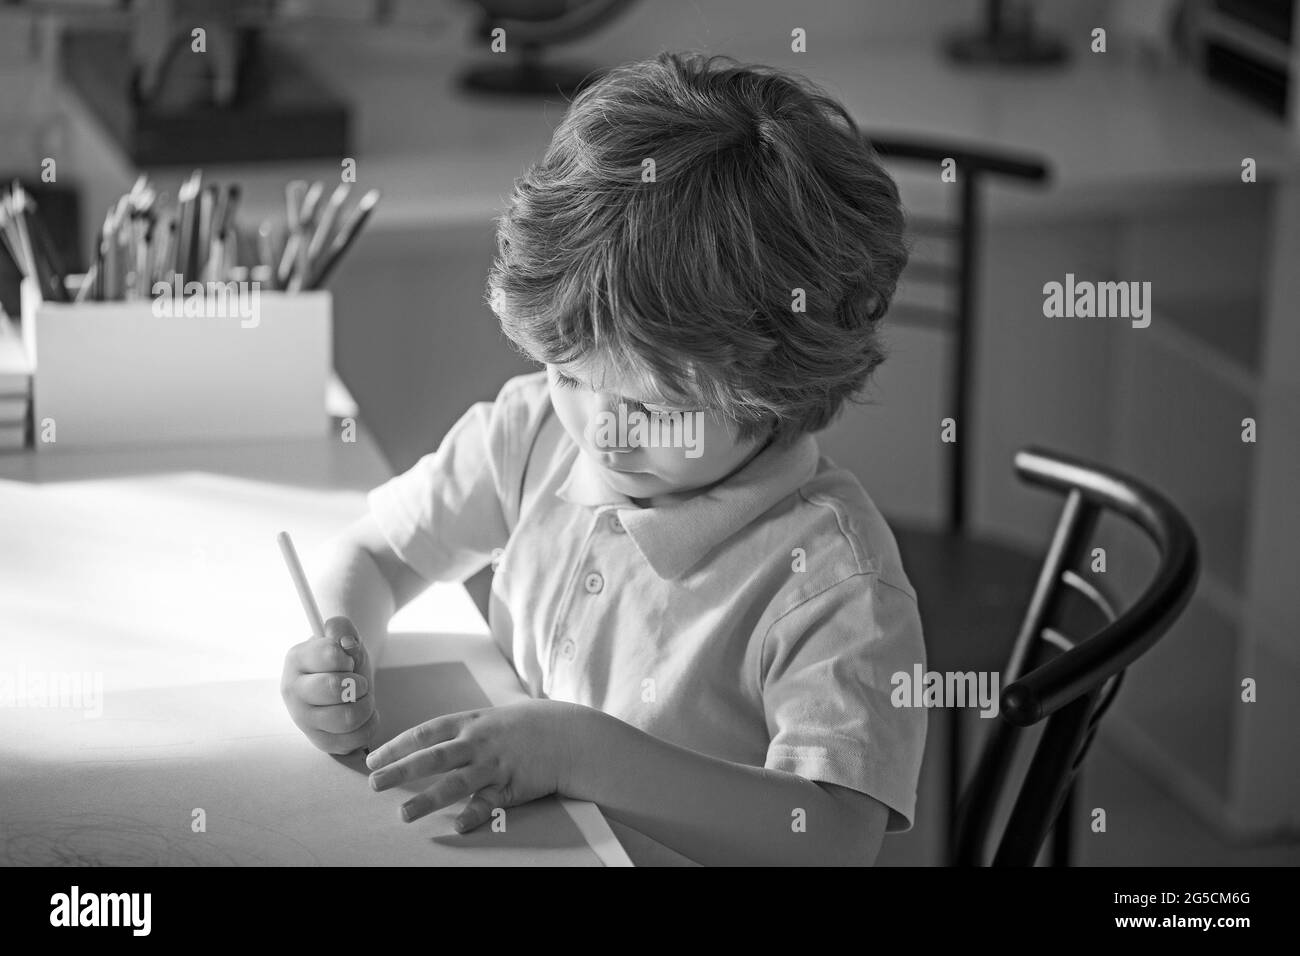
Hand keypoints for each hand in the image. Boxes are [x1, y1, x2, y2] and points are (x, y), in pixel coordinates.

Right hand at [280, 616, 379, 754]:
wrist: (339, 687)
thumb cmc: (341, 661)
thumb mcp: (343, 639)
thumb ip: (343, 630)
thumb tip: (348, 644)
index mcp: (296, 658)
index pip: (331, 654)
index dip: (349, 657)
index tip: (346, 661)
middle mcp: (292, 690)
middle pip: (337, 688)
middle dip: (359, 683)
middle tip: (357, 683)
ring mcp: (303, 719)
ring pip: (348, 717)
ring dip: (367, 705)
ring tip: (362, 699)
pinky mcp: (320, 741)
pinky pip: (355, 739)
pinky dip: (370, 724)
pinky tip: (364, 714)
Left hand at [365, 699, 588, 831]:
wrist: (569, 734)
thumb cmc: (525, 727)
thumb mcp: (491, 718)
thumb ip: (461, 731)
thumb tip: (427, 744)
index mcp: (469, 722)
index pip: (424, 733)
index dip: (396, 746)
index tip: (373, 760)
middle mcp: (478, 742)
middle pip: (432, 756)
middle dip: (400, 770)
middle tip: (373, 783)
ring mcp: (495, 764)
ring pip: (456, 782)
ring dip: (428, 799)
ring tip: (404, 814)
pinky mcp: (512, 785)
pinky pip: (490, 803)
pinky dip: (474, 814)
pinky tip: (458, 826)